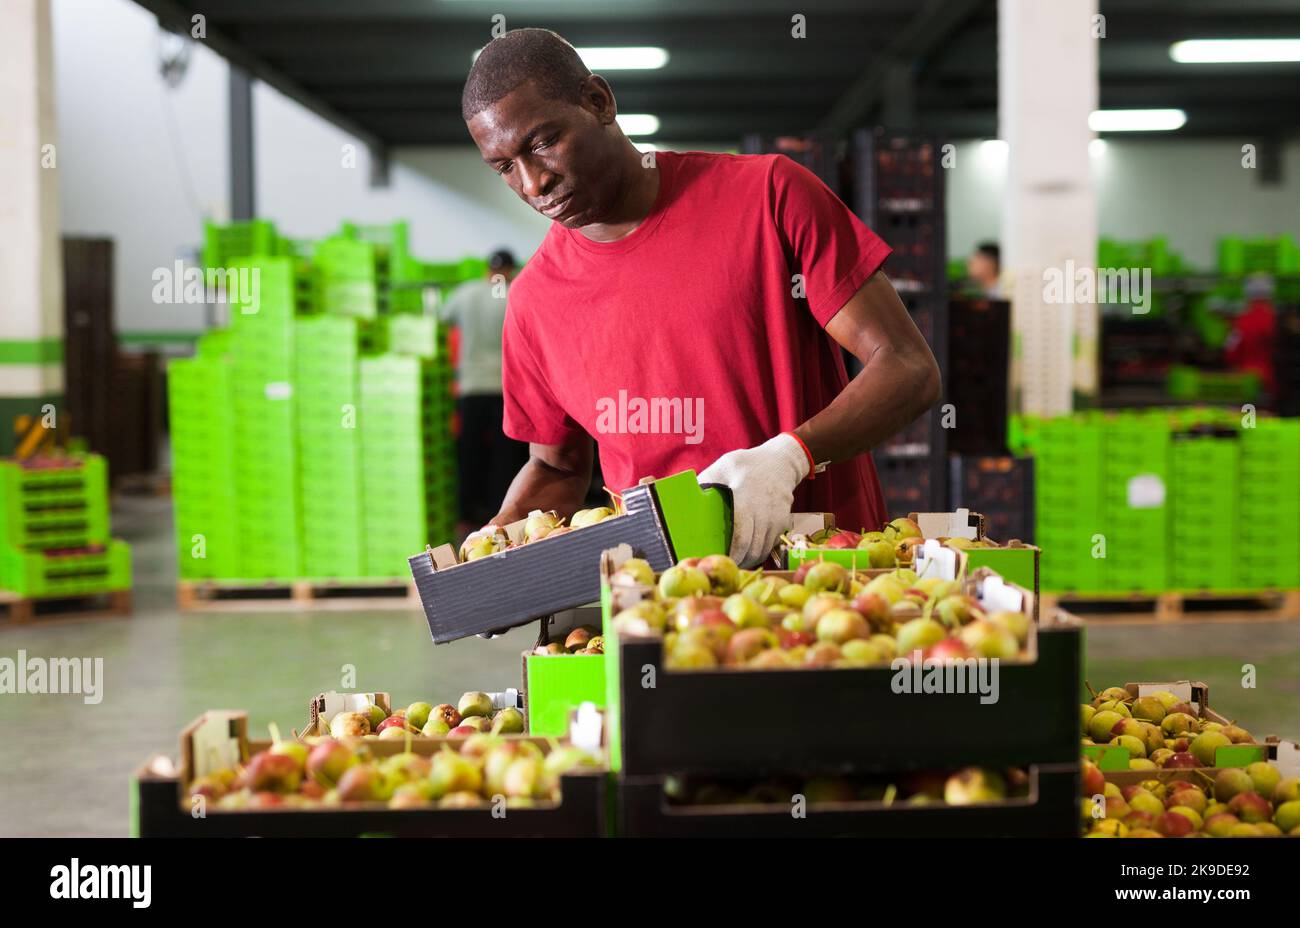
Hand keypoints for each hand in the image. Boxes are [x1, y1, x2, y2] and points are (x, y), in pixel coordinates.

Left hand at [697, 433, 809, 567]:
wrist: (780, 461)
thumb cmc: (746, 464)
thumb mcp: (723, 466)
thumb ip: (706, 482)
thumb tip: (683, 500)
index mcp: (746, 499)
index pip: (741, 537)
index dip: (731, 554)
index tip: (719, 561)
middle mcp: (764, 513)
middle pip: (752, 549)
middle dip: (737, 562)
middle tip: (721, 566)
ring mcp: (776, 519)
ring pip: (762, 551)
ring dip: (747, 560)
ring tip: (732, 562)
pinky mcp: (783, 523)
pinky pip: (769, 546)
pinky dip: (758, 553)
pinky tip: (746, 554)